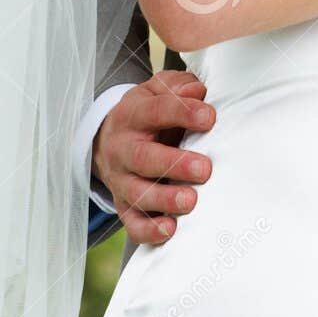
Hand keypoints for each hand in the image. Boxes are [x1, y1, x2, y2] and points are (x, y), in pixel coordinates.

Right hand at [91, 70, 215, 243]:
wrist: (107, 140)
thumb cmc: (146, 114)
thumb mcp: (156, 91)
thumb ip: (177, 86)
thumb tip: (198, 91)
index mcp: (133, 115)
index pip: (156, 111)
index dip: (183, 113)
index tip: (210, 116)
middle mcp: (123, 149)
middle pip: (144, 158)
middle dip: (174, 164)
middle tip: (205, 168)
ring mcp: (121, 180)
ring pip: (138, 193)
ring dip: (165, 199)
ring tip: (191, 201)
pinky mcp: (124, 206)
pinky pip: (132, 223)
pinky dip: (149, 230)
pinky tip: (170, 230)